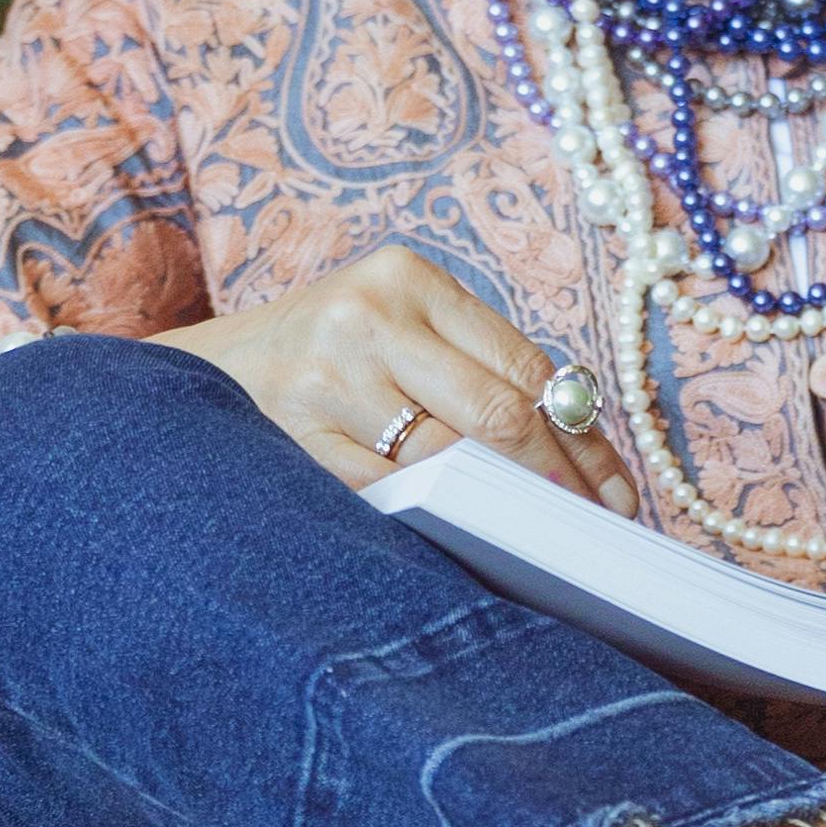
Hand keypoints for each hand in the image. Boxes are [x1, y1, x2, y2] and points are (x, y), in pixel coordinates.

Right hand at [159, 247, 637, 510]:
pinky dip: (440, 525)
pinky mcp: (297, 440)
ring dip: (506, 511)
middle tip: (594, 531)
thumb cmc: (330, 357)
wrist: (209, 375)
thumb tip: (581, 447)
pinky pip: (391, 497)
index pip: (525, 365)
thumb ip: (476, 368)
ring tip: (546, 545)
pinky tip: (472, 546)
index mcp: (408, 280)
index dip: (581, 436)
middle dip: (557, 480)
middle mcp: (367, 319)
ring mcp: (327, 381)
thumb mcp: (398, 329)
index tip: (615, 492)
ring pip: (448, 462)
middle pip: (497, 413)